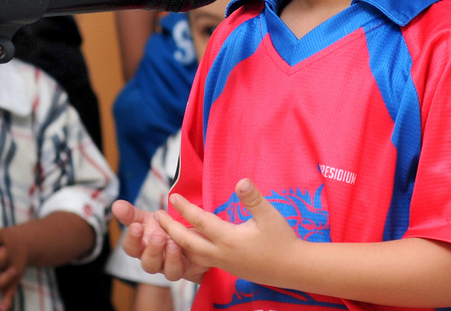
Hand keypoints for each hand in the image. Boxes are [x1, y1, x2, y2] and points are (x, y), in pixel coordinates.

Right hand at [114, 199, 199, 281]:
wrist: (187, 232)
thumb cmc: (162, 226)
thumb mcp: (147, 218)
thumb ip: (131, 214)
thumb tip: (116, 205)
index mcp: (141, 246)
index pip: (130, 247)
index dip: (132, 238)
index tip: (136, 226)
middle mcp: (153, 259)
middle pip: (147, 263)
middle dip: (152, 249)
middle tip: (158, 235)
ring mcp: (167, 266)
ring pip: (166, 272)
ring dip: (168, 257)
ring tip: (172, 242)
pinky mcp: (182, 269)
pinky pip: (176, 271)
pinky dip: (178, 260)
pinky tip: (182, 247)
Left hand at [156, 179, 297, 285]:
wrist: (294, 269)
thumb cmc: (283, 240)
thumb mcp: (270, 216)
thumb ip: (253, 198)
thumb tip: (240, 181)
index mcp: (229, 239)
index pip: (200, 222)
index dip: (185, 208)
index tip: (171, 196)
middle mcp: (221, 254)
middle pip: (187, 242)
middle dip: (170, 229)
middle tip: (156, 216)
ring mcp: (223, 264)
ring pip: (193, 254)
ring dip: (178, 242)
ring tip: (166, 230)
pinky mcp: (228, 268)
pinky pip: (202, 261)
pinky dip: (190, 251)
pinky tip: (187, 244)